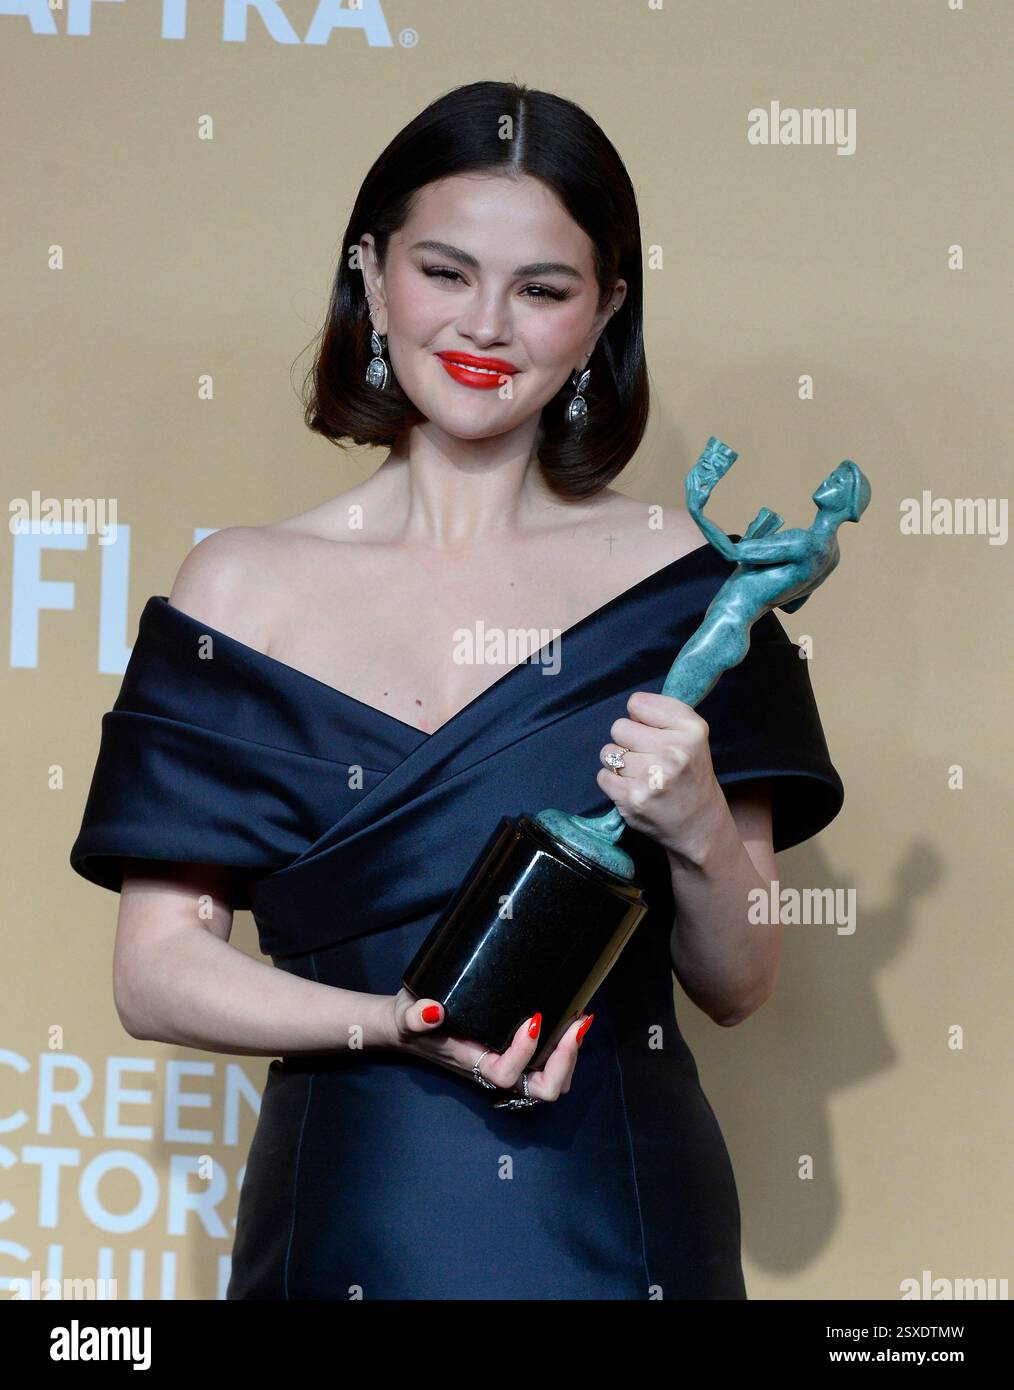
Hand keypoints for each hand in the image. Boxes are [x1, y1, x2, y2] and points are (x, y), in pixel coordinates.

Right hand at [382, 986, 592, 1102]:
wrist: (413, 1027)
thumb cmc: (412, 1022)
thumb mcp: (407, 1014)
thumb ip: (414, 1016)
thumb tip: (433, 1011)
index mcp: (473, 1064)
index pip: (506, 1074)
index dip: (525, 1052)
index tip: (532, 1017)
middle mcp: (496, 1073)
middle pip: (542, 1089)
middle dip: (564, 1060)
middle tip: (576, 1023)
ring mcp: (510, 1067)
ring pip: (552, 1083)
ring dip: (571, 1056)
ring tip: (579, 1020)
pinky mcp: (518, 1057)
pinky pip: (550, 1067)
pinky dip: (567, 1050)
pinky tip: (571, 1020)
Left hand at [596, 690, 729, 865]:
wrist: (699, 825)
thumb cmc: (690, 774)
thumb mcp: (691, 736)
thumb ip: (662, 714)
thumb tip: (629, 710)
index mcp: (691, 729)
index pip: (637, 703)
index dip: (641, 719)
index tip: (654, 734)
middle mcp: (674, 751)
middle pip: (618, 726)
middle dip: (627, 741)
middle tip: (647, 758)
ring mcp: (653, 776)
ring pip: (608, 752)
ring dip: (619, 763)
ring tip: (641, 775)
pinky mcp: (634, 799)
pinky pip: (603, 776)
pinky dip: (613, 783)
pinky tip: (633, 789)